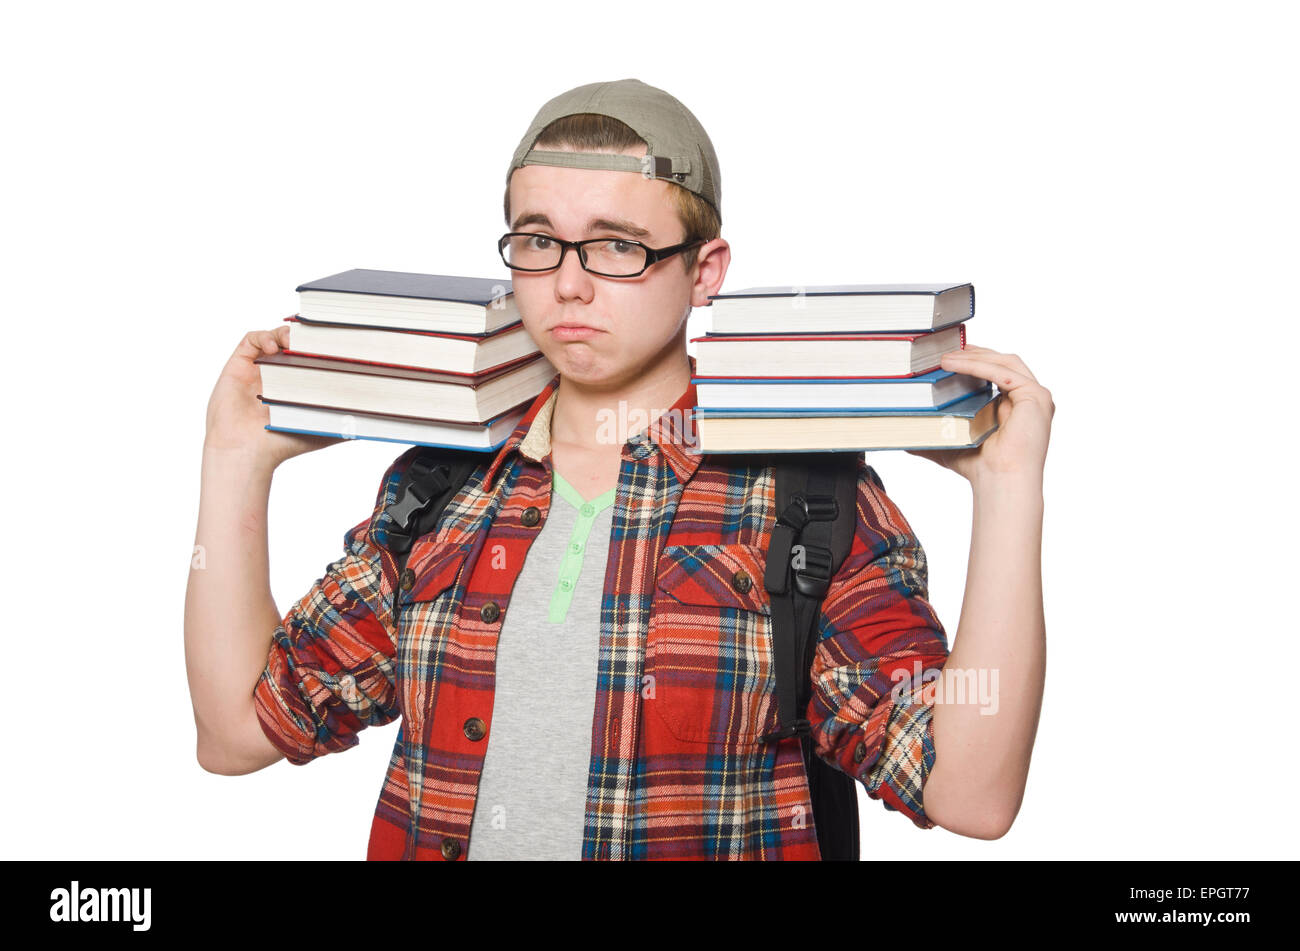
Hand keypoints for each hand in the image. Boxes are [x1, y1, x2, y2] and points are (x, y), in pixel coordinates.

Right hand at [203, 324, 343, 467]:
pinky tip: (277, 347)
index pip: (315, 356)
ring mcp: (260, 368)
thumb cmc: (283, 444)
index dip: (326, 345)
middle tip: (323, 333)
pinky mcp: (239, 365)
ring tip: (298, 340)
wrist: (247, 452)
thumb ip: (350, 421)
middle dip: (309, 335)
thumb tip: (382, 415)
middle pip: (296, 343)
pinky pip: (252, 340)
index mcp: (299, 383)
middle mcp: (280, 373)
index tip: (342, 341)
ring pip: (276, 336)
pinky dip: (266, 336)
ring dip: (289, 333)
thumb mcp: (325, 430)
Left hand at [906, 346, 1053, 484]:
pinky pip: (1003, 373)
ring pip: (1004, 363)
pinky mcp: (1036, 397)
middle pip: (1001, 362)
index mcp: (1015, 405)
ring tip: (946, 357)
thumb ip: (933, 435)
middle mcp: (1029, 399)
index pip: (995, 371)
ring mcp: (1036, 397)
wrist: (999, 482)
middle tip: (947, 348)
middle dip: (974, 352)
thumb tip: (903, 436)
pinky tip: (957, 364)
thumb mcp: (950, 443)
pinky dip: (979, 366)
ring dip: (974, 356)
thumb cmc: (980, 467)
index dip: (974, 359)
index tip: (950, 353)